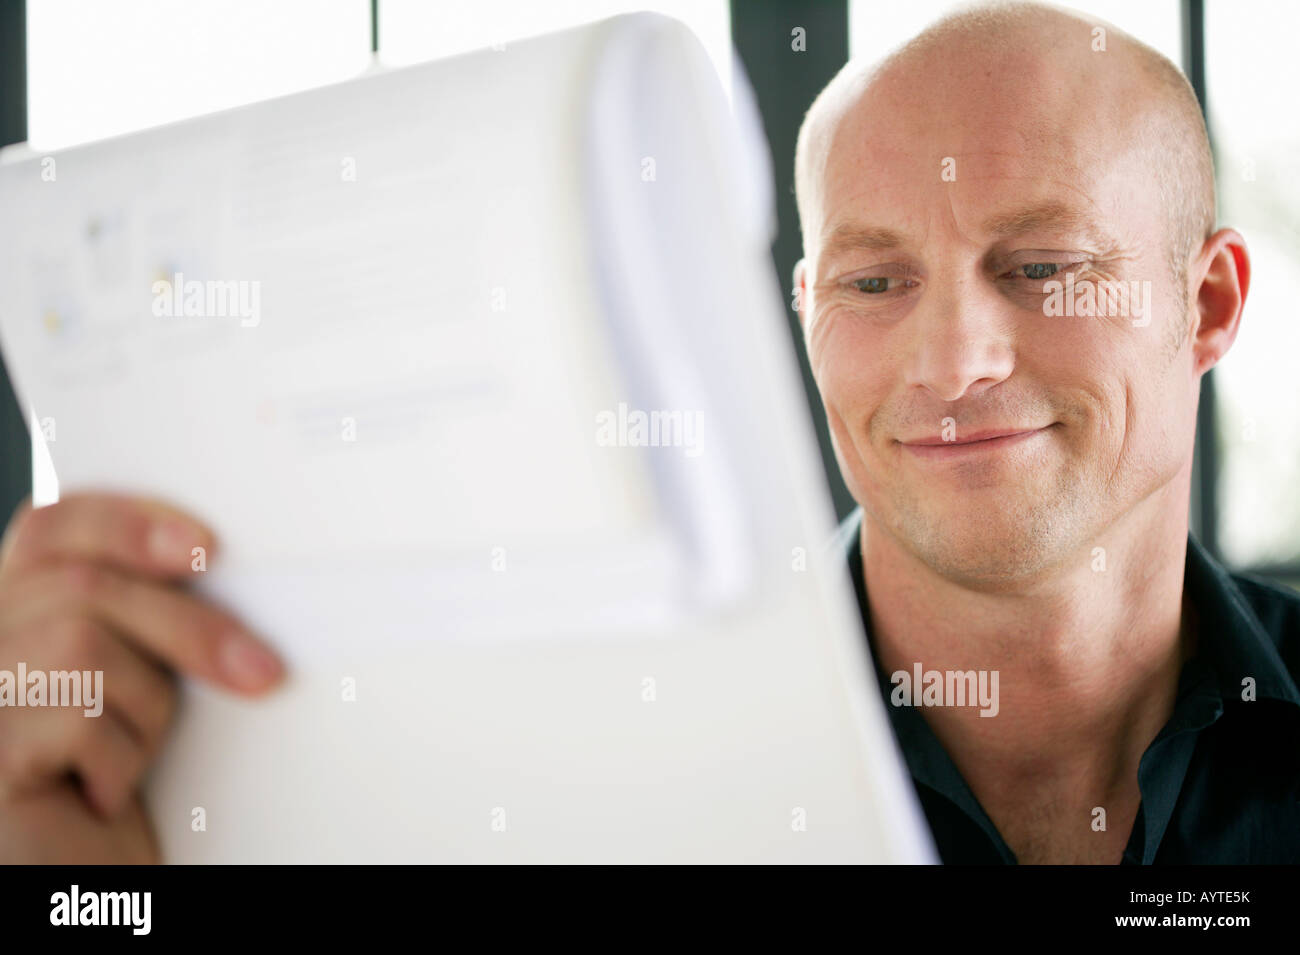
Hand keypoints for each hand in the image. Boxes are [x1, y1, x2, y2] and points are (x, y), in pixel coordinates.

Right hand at [0, 492, 283, 862]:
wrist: (76, 876)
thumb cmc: (114, 782)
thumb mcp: (135, 683)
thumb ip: (143, 617)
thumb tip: (219, 565)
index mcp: (12, 611)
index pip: (51, 529)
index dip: (127, 523)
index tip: (207, 547)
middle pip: (82, 586)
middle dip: (189, 629)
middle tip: (263, 672)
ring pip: (83, 646)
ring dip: (144, 710)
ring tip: (133, 756)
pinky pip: (77, 716)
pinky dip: (119, 760)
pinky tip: (101, 795)